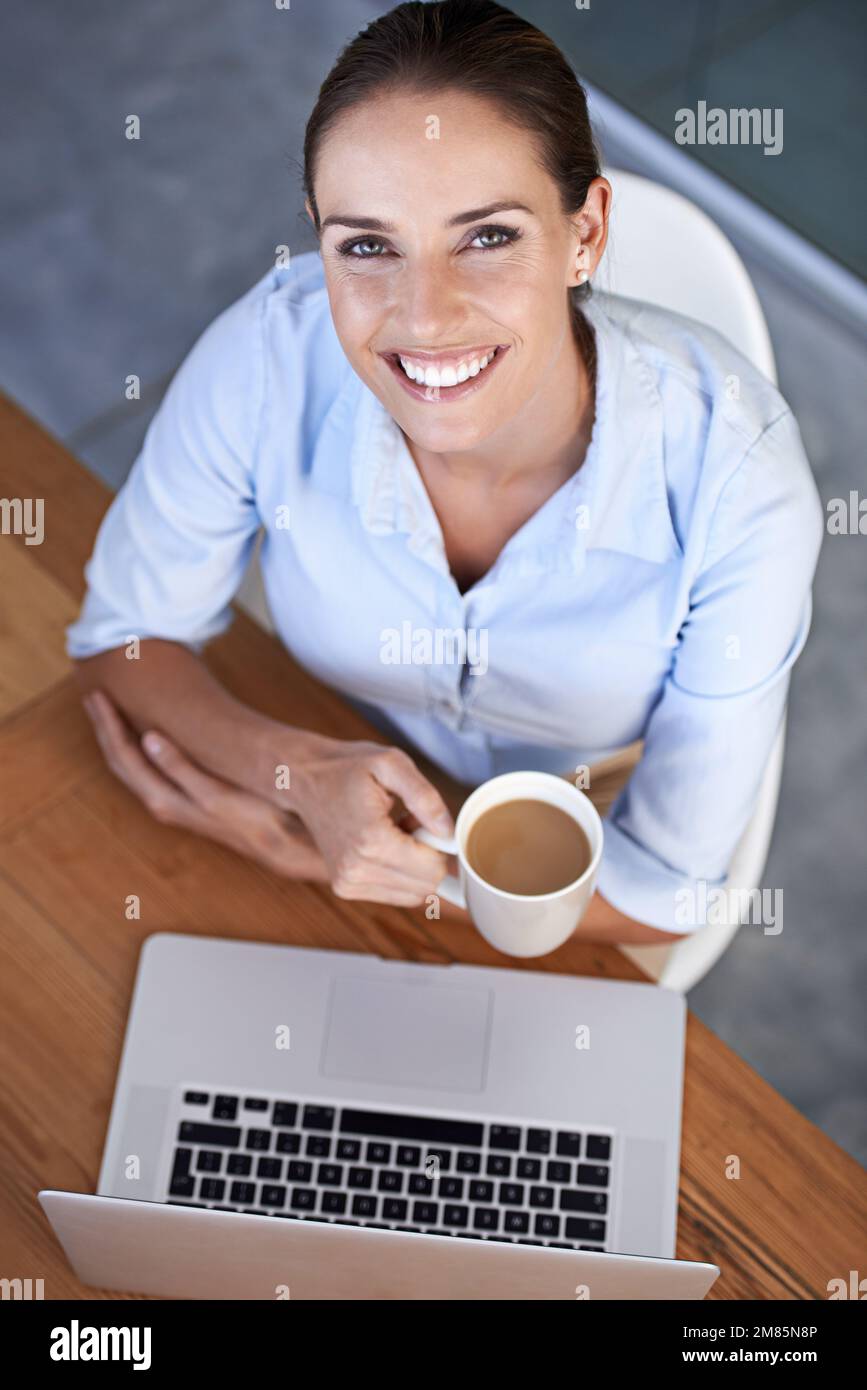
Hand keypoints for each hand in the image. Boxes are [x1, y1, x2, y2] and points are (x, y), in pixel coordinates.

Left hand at [83, 690, 326, 879]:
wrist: (281, 845)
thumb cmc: (254, 818)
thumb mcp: (214, 793)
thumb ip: (180, 768)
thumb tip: (148, 739)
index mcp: (163, 799)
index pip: (124, 756)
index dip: (108, 725)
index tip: (98, 696)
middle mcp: (161, 803)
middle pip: (120, 762)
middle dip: (105, 729)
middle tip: (94, 698)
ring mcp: (173, 802)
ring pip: (133, 767)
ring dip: (119, 738)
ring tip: (110, 713)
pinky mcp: (187, 799)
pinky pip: (148, 771)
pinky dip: (138, 749)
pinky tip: (145, 737)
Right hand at [287, 736, 455, 906]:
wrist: (305, 780)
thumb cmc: (349, 768)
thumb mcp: (391, 763)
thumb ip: (426, 797)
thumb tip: (449, 833)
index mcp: (371, 841)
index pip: (432, 869)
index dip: (438, 844)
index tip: (418, 818)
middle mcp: (356, 870)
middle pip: (425, 886)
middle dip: (427, 856)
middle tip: (406, 824)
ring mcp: (348, 883)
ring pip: (412, 895)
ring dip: (414, 867)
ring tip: (393, 833)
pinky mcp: (346, 888)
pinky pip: (395, 894)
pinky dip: (399, 873)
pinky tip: (383, 846)